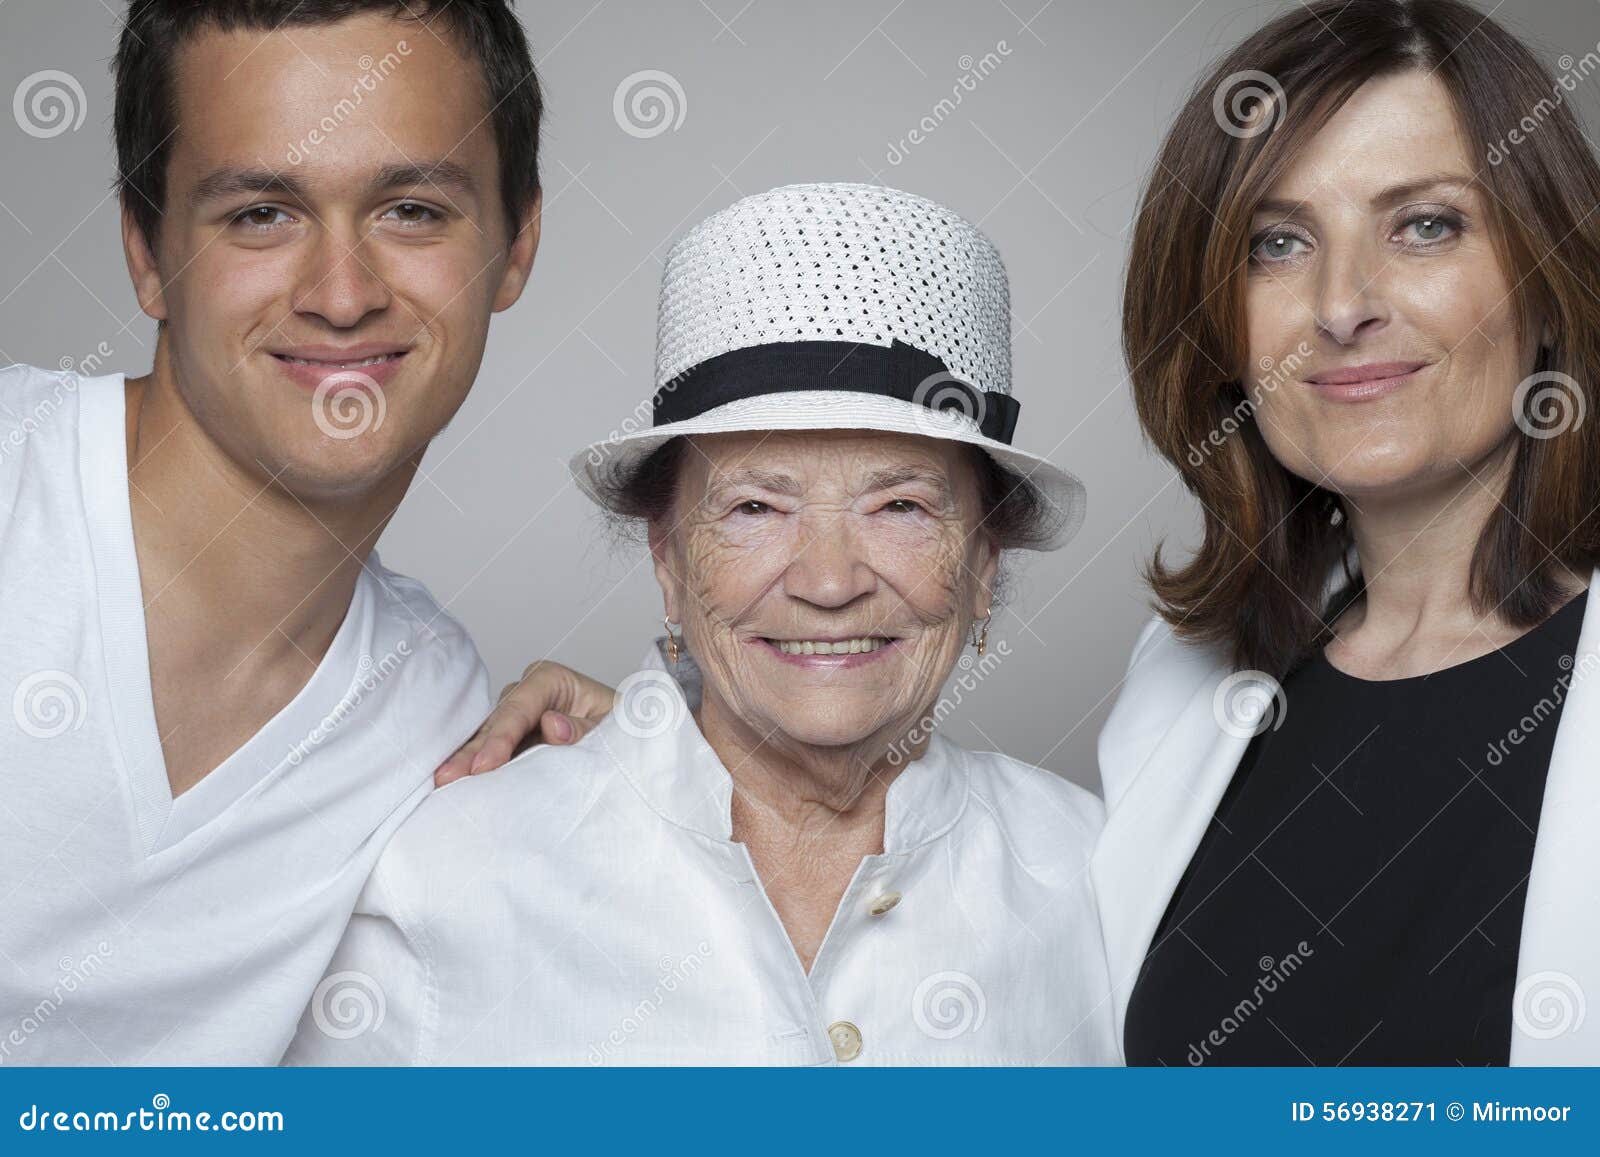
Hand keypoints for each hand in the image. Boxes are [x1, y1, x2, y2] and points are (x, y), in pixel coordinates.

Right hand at [434, 661, 615, 786]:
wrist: (632, 743)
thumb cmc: (625, 729)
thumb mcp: (615, 729)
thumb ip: (584, 729)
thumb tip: (551, 725)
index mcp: (552, 680)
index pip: (519, 708)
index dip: (500, 738)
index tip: (484, 766)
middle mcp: (528, 694)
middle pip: (496, 722)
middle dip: (472, 752)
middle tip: (446, 778)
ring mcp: (518, 717)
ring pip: (487, 738)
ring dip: (468, 762)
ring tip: (443, 785)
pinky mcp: (514, 740)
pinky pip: (492, 753)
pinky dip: (477, 768)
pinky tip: (457, 787)